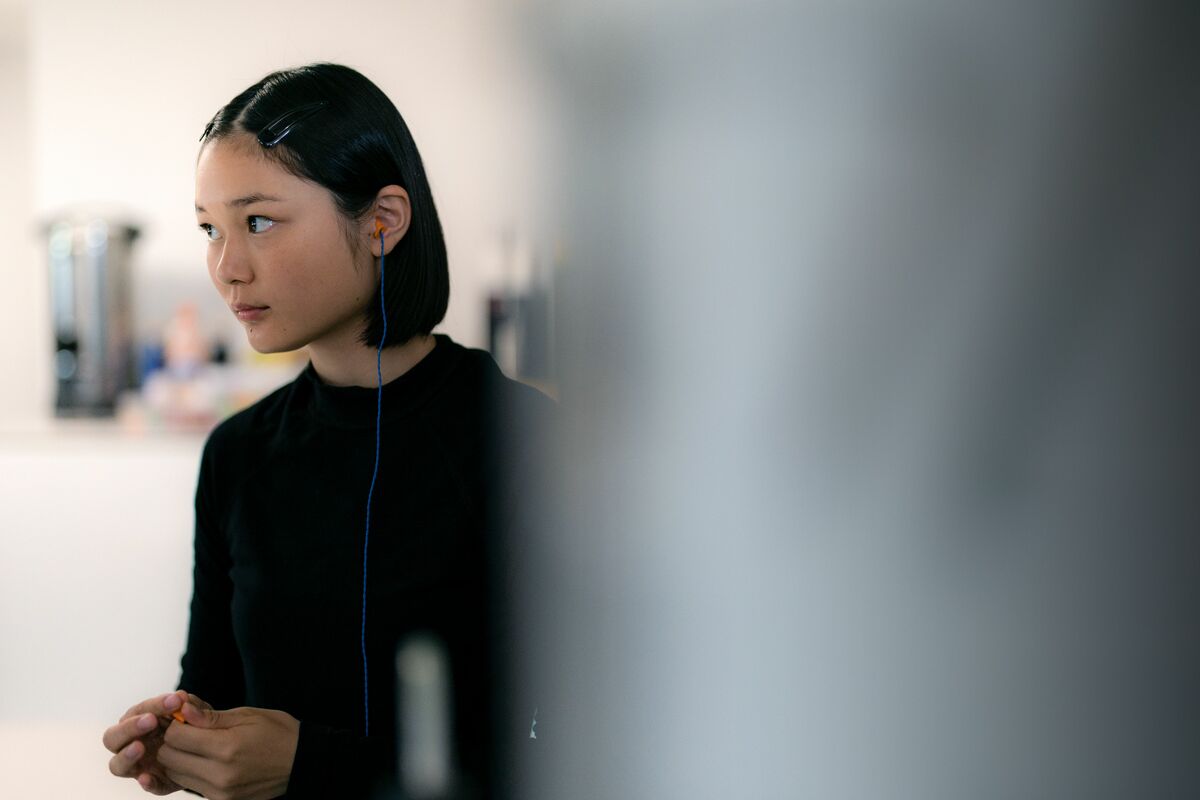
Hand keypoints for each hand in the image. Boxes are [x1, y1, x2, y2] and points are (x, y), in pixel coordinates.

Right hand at [103, 690, 196, 793]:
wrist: (211, 752)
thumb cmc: (198, 727)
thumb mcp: (199, 713)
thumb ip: (194, 706)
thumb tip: (183, 697)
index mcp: (140, 722)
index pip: (137, 712)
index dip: (154, 705)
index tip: (176, 700)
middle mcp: (132, 743)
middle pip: (112, 737)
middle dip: (129, 727)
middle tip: (150, 720)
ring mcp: (140, 766)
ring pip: (117, 765)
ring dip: (126, 755)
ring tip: (140, 747)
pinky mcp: (155, 783)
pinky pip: (147, 786)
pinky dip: (146, 783)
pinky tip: (148, 777)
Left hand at [158, 697, 300, 799]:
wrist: (301, 762)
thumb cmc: (277, 732)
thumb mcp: (247, 715)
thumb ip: (210, 716)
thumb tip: (181, 709)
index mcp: (226, 748)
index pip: (176, 737)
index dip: (176, 723)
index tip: (186, 718)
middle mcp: (219, 775)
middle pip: (169, 758)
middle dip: (174, 742)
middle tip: (190, 731)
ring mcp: (220, 793)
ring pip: (176, 774)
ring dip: (180, 759)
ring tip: (199, 747)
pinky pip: (192, 785)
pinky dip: (193, 772)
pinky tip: (210, 760)